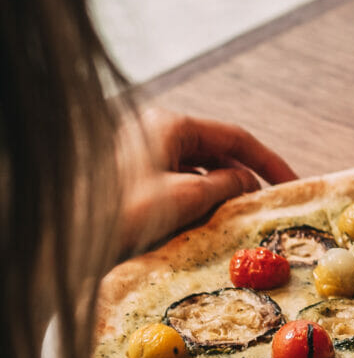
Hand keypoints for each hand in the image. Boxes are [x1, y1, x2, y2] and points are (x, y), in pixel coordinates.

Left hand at [115, 108, 294, 258]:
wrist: (58, 234)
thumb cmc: (118, 211)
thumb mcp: (183, 197)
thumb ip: (224, 186)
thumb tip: (247, 184)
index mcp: (170, 124)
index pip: (235, 137)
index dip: (269, 161)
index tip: (292, 183)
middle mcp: (153, 131)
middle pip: (213, 152)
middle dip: (240, 180)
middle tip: (263, 208)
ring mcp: (137, 152)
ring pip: (191, 170)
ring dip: (214, 194)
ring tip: (231, 222)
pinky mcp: (125, 176)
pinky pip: (171, 183)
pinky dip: (190, 200)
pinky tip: (196, 224)